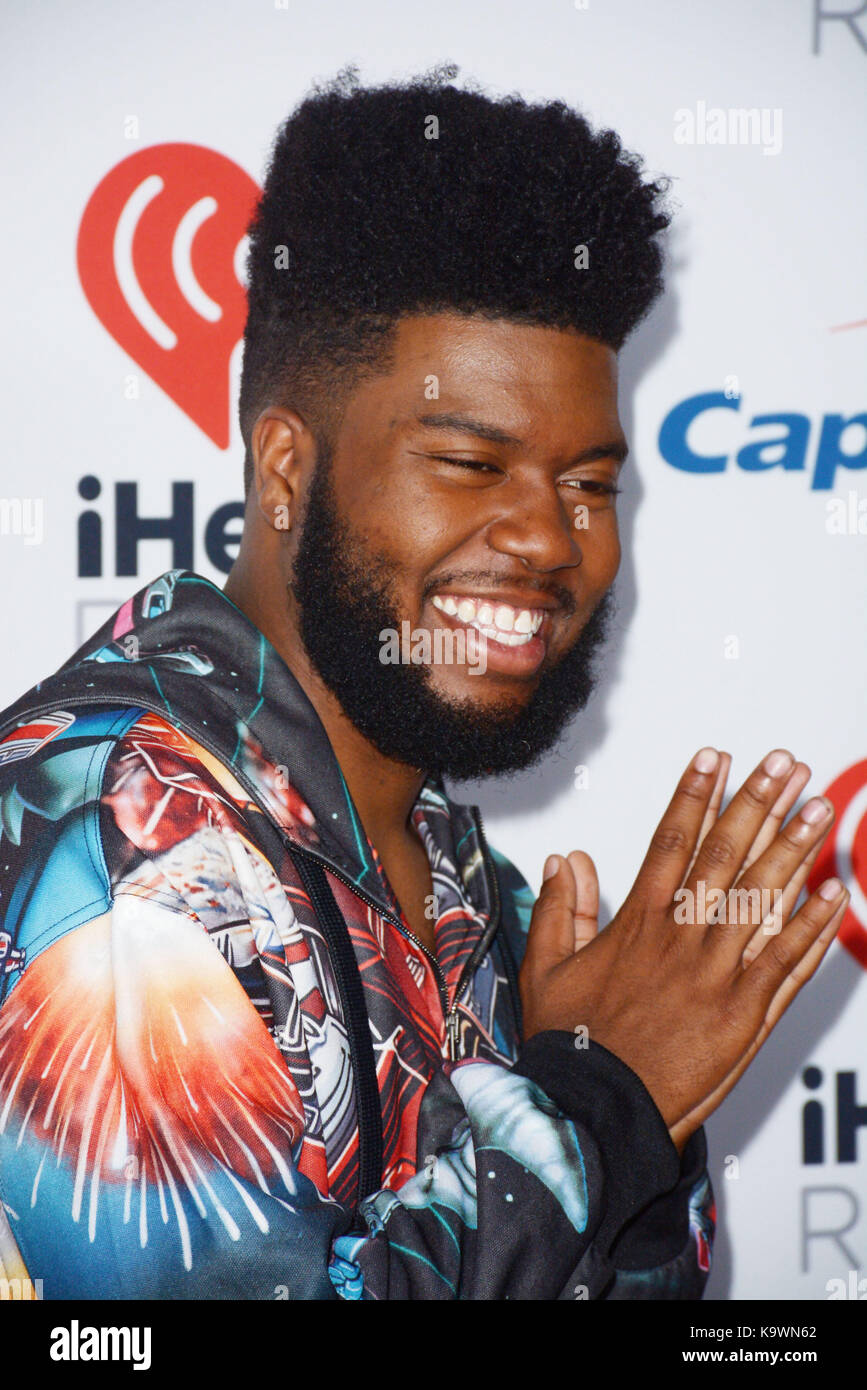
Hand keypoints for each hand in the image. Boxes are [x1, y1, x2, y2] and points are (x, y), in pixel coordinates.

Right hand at [518, 748, 848, 1148]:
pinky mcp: (745, 1014)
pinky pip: (787, 961)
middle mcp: (681, 939)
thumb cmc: (569, 1046)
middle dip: (757, 803)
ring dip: (794, 849)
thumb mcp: (545, 970)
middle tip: (785, 763)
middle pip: (725, 856)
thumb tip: (567, 859)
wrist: (594, 1113)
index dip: (695, 795)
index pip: (671, 841)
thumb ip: (559, 910)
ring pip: (762, 899)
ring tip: (817, 808)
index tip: (716, 757)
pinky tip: (834, 892)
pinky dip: (813, 925)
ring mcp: (717, 975)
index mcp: (636, 923)